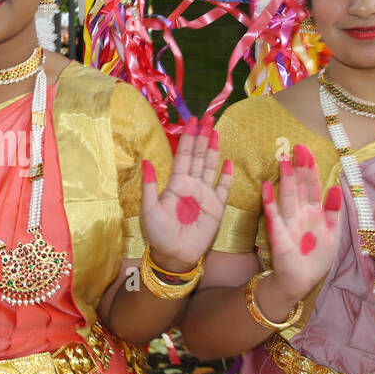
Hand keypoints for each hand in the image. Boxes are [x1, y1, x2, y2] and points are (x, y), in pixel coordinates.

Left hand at [140, 115, 233, 273]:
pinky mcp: (217, 208)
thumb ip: (149, 186)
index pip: (183, 156)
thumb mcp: (149, 209)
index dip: (187, 138)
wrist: (175, 256)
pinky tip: (228, 163)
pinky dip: (226, 176)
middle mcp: (191, 186)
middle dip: (202, 136)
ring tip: (216, 131)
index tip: (191, 121)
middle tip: (207, 117)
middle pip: (198, 156)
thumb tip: (145, 162)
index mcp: (175, 184)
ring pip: (210, 167)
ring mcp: (205, 196)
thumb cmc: (159, 234)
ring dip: (213, 150)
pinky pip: (223, 188)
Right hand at [261, 144, 343, 300]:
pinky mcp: (279, 235)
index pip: (312, 185)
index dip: (311, 168)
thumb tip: (337, 186)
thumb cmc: (316, 258)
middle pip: (299, 186)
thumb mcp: (333, 233)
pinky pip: (274, 216)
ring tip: (283, 160)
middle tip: (297, 147)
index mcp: (315, 212)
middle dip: (298, 167)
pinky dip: (269, 202)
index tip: (307, 150)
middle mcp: (300, 213)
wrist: (301, 281)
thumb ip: (335, 211)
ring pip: (288, 196)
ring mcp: (289, 222)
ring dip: (285, 179)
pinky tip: (266, 187)